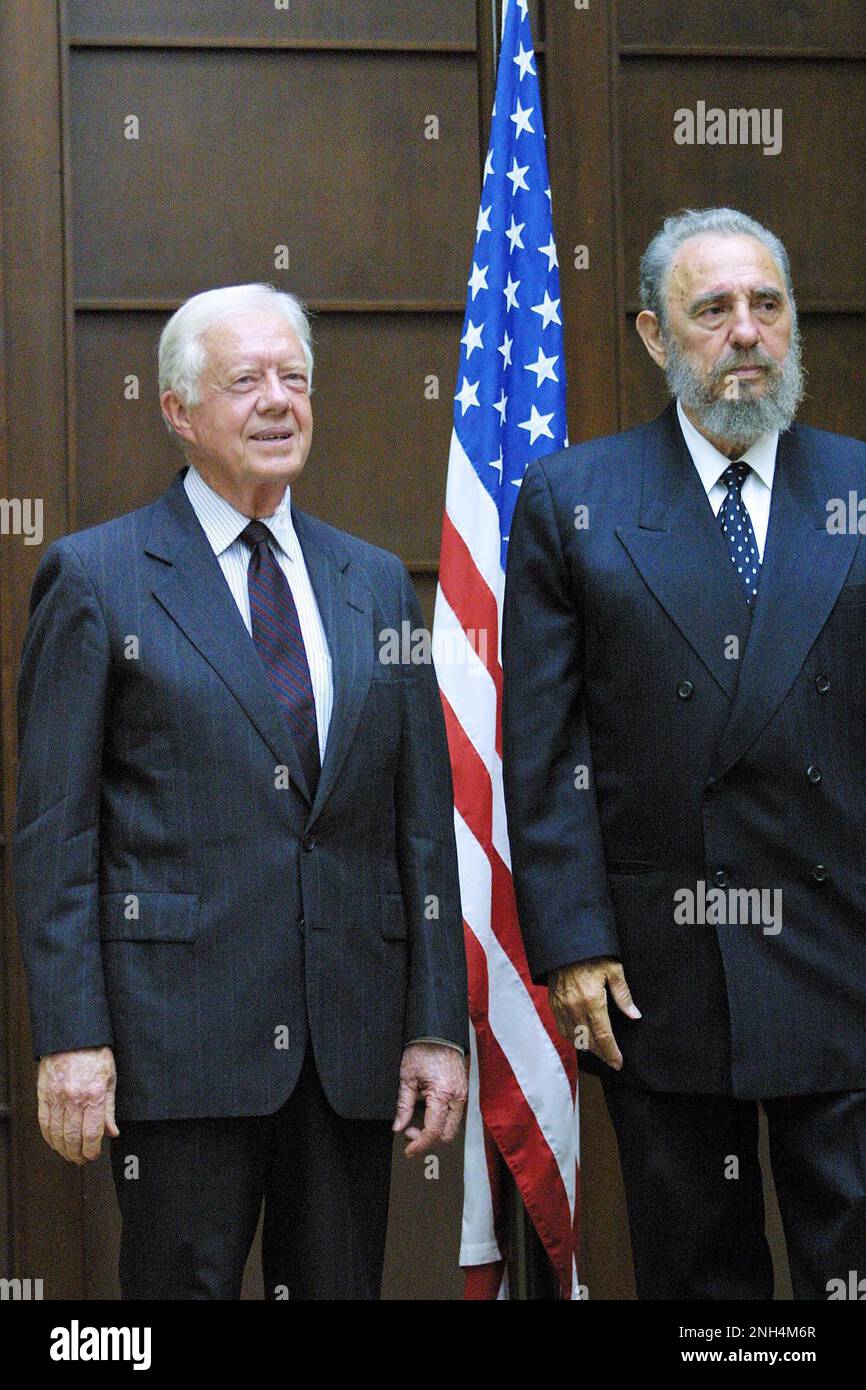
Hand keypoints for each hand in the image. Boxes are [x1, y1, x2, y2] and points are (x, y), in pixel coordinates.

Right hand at [36, 1046, 118, 1163]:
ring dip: (63, 1149)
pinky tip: (55, 1142)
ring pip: (56, 1134)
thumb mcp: (110, 1080)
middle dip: (77, 1154)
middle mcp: (73, 1098)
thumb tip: (111, 1132)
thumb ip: (109, 1109)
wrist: (74, 1037)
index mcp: (93, 1094)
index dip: (92, 1150)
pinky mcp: (43, 1094)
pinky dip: (49, 1136)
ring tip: (69, 1154)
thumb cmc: (95, 1055)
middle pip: (72, 1137)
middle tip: (81, 1159)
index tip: (93, 1156)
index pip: (92, 1133)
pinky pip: (44, 1122)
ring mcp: (56, 1097)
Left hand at [392, 1043, 467, 1157]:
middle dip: (427, 1140)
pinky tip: (427, 1113)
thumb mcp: (407, 1077)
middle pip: (446, 1134)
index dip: (420, 1144)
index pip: (434, 1130)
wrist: (438, 1032)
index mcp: (443, 1094)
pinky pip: (454, 1116)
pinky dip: (441, 1122)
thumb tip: (398, 1127)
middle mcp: (457, 1097)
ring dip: (434, 1132)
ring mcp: (463, 1095)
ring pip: (452, 1128)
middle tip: (408, 1132)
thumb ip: (403, 1105)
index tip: (409, 1151)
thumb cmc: (423, 1049)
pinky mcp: (463, 1092)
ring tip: (415, 1123)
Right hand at [548, 958, 640, 1069]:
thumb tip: (635, 1015)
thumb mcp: (613, 970)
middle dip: (602, 1053)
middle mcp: (575, 1007)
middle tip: (612, 1060)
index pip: (603, 1035)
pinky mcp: (554, 1004)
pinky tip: (580, 1039)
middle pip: (589, 1041)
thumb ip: (623, 995)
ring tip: (599, 1051)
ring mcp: (562, 1007)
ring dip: (587, 1047)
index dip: (611, 1052)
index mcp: (592, 1001)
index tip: (618, 1063)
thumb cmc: (592, 955)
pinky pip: (562, 1029)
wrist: (565, 944)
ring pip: (574, 1038)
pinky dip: (572, 1038)